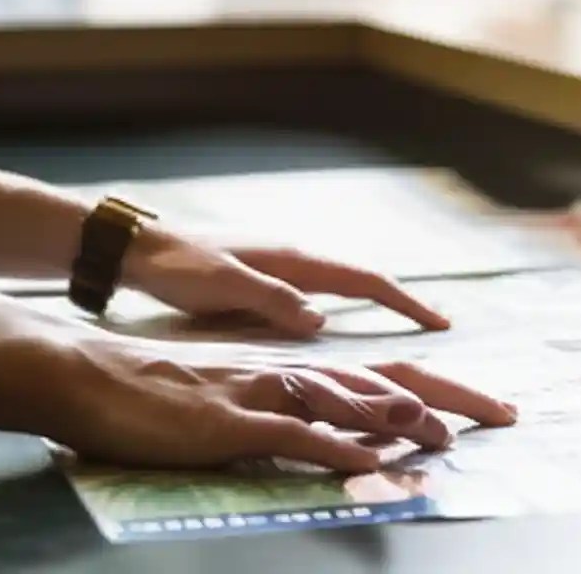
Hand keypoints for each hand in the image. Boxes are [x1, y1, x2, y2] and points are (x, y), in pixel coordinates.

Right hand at [53, 336, 516, 470]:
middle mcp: (286, 372)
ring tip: (448, 440)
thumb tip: (325, 438)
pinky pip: (296, 435)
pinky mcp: (232, 422)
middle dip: (449, 397)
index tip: (475, 408)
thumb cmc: (150, 391)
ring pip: (349, 401)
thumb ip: (276, 413)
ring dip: (401, 420)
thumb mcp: (226, 397)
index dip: (431, 388)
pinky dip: (338, 448)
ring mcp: (260, 394)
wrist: (87, 375)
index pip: (376, 373)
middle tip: (503, 414)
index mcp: (288, 367)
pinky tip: (369, 461)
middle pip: (385, 378)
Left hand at [125, 225, 448, 336]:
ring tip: (405, 328)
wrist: (140, 253)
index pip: (365, 279)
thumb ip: (273, 301)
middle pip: (364, 280)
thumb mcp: (224, 287)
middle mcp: (296, 259)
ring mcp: (283, 268)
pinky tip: (345, 325)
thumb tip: (322, 321)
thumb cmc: (179, 271)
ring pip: (344, 287)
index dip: (405, 302)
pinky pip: (322, 295)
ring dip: (377, 303)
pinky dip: (348, 307)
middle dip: (402, 301)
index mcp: (294, 259)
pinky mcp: (267, 281)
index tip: (440, 322)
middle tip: (437, 327)